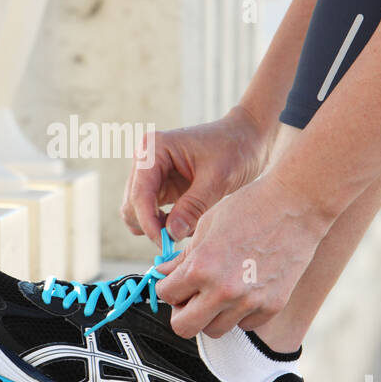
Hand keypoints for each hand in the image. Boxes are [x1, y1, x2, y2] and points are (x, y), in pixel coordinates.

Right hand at [120, 105, 270, 244]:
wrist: (248, 138)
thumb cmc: (235, 149)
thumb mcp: (217, 179)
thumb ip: (193, 207)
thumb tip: (171, 234)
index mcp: (154, 150)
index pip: (140, 194)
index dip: (149, 223)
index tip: (166, 244)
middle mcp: (146, 160)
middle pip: (132, 206)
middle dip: (152, 227)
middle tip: (178, 242)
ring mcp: (151, 173)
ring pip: (138, 213)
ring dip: (158, 227)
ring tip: (188, 228)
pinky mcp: (161, 186)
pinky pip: (152, 214)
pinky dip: (166, 224)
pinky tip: (188, 222)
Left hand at [154, 170, 332, 337]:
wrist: (295, 205)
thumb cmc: (249, 208)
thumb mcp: (207, 226)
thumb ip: (183, 257)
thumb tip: (162, 274)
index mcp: (202, 267)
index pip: (165, 295)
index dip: (166, 287)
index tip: (174, 281)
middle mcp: (224, 290)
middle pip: (184, 328)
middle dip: (181, 313)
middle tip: (189, 297)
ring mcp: (250, 302)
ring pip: (215, 330)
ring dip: (211, 315)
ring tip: (219, 291)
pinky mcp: (272, 306)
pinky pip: (245, 325)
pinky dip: (240, 313)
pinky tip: (244, 289)